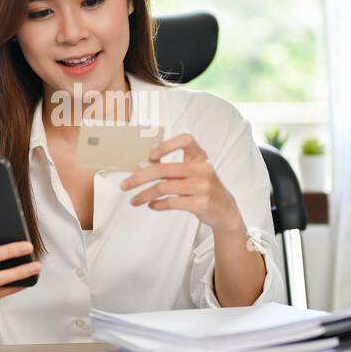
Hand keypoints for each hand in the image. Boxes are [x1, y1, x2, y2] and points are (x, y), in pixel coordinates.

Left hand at [119, 133, 243, 233]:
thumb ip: (176, 167)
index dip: (167, 145)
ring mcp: (203, 187)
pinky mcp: (201, 203)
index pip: (186, 140)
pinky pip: (173, 202)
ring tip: (134, 200)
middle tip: (125, 185)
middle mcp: (202, 169)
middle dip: (140, 177)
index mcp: (200, 157)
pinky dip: (158, 204)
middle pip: (164, 169)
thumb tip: (146, 164)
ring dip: (145, 195)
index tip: (151, 155)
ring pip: (165, 187)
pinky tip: (151, 205)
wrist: (226, 211)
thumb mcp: (196, 172)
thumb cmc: (204, 188)